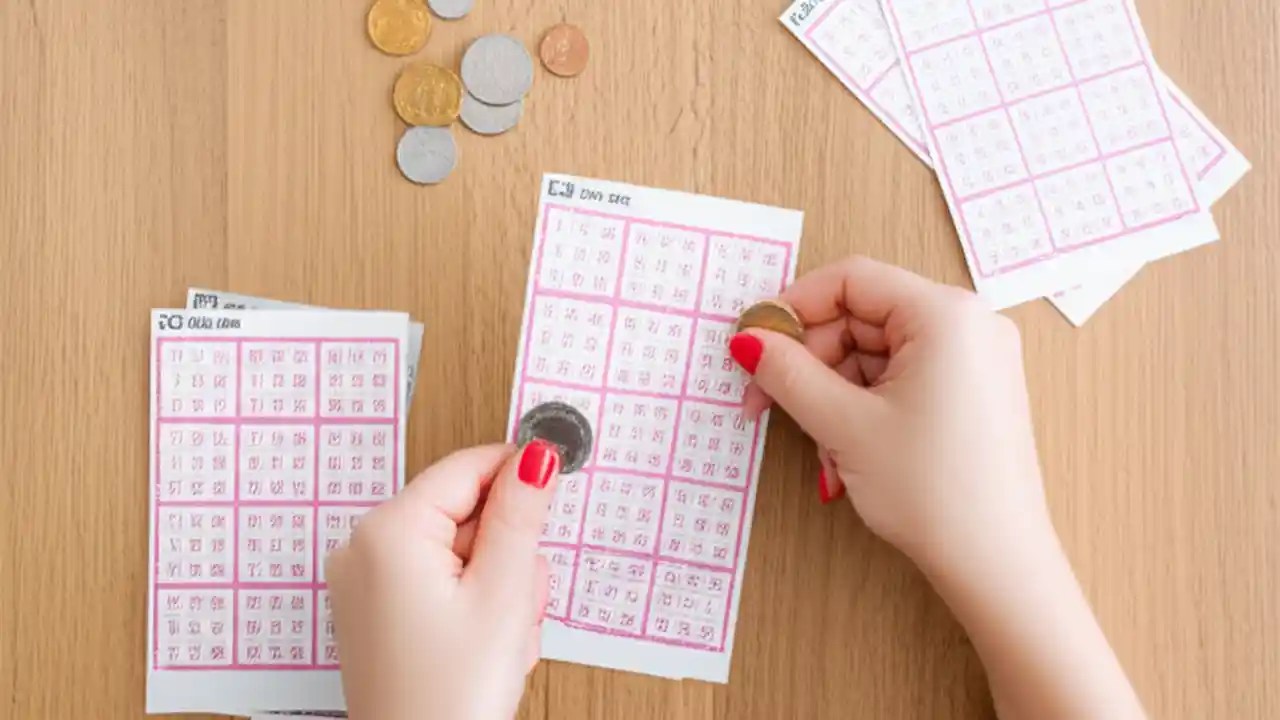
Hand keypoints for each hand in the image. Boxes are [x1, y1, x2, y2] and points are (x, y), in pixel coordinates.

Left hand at [326, 442, 560, 719]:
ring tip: (500, 635)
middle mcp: (365, 550)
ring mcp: (369, 584)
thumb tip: (535, 456)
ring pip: (462, 552)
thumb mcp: (503, 594)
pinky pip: (442, 583)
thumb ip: (521, 515)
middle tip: (516, 603)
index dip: (518, 475)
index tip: (558, 478)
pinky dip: (473, 605)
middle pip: (466, 513)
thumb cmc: (449, 700)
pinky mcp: (380, 613)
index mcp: (388, 532)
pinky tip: (482, 644)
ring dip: (497, 586)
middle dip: (508, 552)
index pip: (467, 468)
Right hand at [731, 256, 1047, 574]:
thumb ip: (788, 372)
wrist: (996, 564)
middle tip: (764, 403)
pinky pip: (899, 380)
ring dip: (832, 396)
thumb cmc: (936, 491)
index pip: (850, 280)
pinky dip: (863, 409)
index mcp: (946, 314)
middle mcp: (968, 325)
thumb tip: (747, 339)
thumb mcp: (844, 425)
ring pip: (874, 355)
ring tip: (823, 451)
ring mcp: (973, 360)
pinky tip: (847, 454)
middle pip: (860, 318)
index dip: (793, 308)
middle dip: (808, 363)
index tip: (754, 345)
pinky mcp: (971, 393)